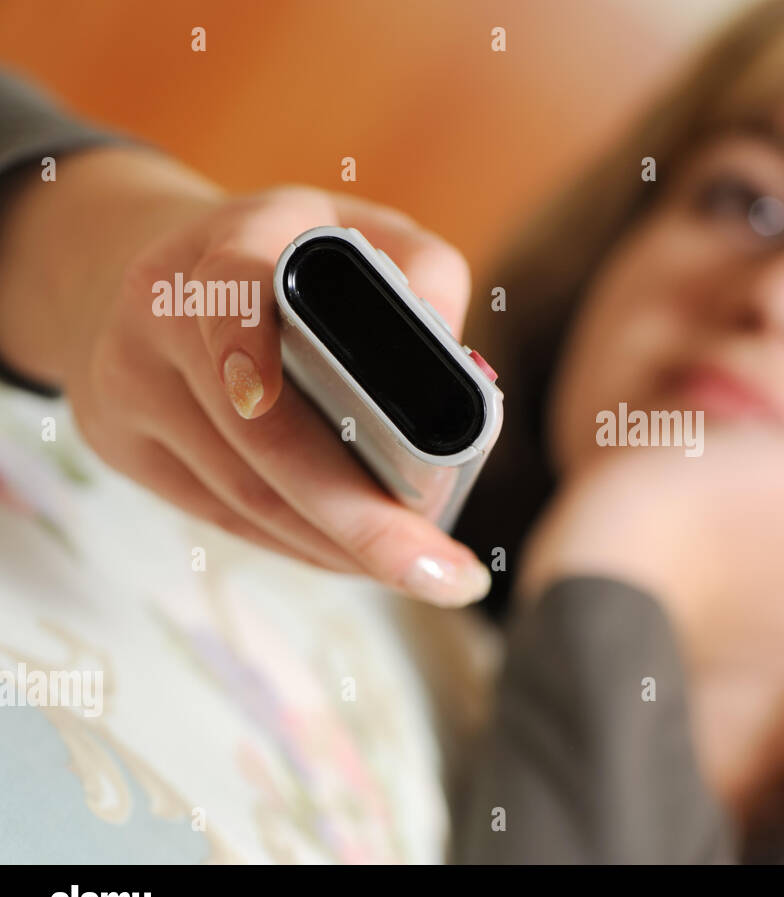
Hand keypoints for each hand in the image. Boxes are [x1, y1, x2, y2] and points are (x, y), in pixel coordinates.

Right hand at [0, 148, 490, 605]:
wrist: (137, 267)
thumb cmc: (282, 254)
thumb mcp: (357, 231)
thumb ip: (424, 274)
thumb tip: (459, 372)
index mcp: (227, 241)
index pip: (242, 301)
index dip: (279, 370)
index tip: (344, 436)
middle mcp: (162, 310)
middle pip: (264, 435)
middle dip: (362, 519)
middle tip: (442, 574)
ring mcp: (130, 382)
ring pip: (244, 493)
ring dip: (340, 547)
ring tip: (424, 573)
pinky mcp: (119, 442)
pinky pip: (222, 515)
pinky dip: (300, 545)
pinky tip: (357, 560)